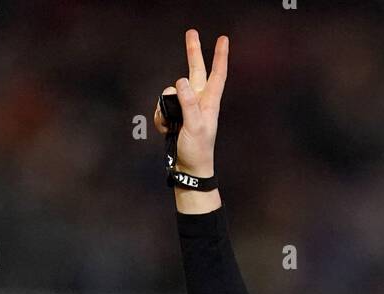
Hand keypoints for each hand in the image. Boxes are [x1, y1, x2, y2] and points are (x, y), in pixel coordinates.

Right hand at [153, 29, 228, 176]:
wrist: (188, 170)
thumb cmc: (197, 151)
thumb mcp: (195, 127)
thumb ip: (188, 103)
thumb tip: (181, 81)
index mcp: (209, 103)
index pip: (217, 75)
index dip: (220, 57)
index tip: (224, 39)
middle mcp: (199, 102)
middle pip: (195, 71)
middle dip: (192, 52)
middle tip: (191, 32)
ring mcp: (186, 108)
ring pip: (170, 93)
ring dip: (165, 108)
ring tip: (171, 127)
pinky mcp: (175, 116)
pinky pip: (162, 107)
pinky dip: (160, 117)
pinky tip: (167, 130)